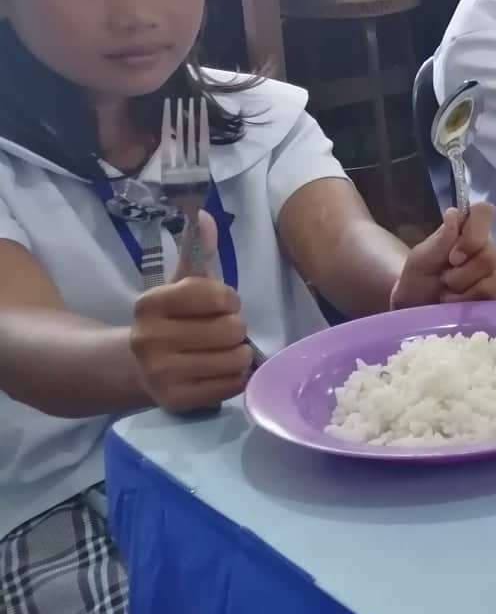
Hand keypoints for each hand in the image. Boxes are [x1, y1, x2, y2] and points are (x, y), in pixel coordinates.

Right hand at [130, 228, 253, 411]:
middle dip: (236, 328)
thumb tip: (205, 212)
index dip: (228, 299)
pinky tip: (218, 371)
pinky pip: (232, 386)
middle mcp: (148, 339)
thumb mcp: (181, 283)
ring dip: (239, 354)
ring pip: (235, 359)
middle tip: (220, 332)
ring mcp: (159, 373)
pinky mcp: (175, 401)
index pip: (217, 295)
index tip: (219, 304)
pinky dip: (235, 378)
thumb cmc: (173, 319)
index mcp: (149, 303)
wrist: (138, 367)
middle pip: (232, 329)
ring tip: (221, 351)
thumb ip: (197, 250)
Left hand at [391, 203, 495, 307]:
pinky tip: (458, 306)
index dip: (473, 233)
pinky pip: (491, 296)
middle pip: (489, 254)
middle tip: (444, 279)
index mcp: (470, 232)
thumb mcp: (421, 259)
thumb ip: (440, 240)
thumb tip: (454, 214)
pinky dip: (467, 302)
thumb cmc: (418, 280)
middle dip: (460, 273)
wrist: (416, 311)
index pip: (485, 213)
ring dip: (462, 290)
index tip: (453, 255)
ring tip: (449, 294)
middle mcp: (489, 250)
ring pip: (491, 278)